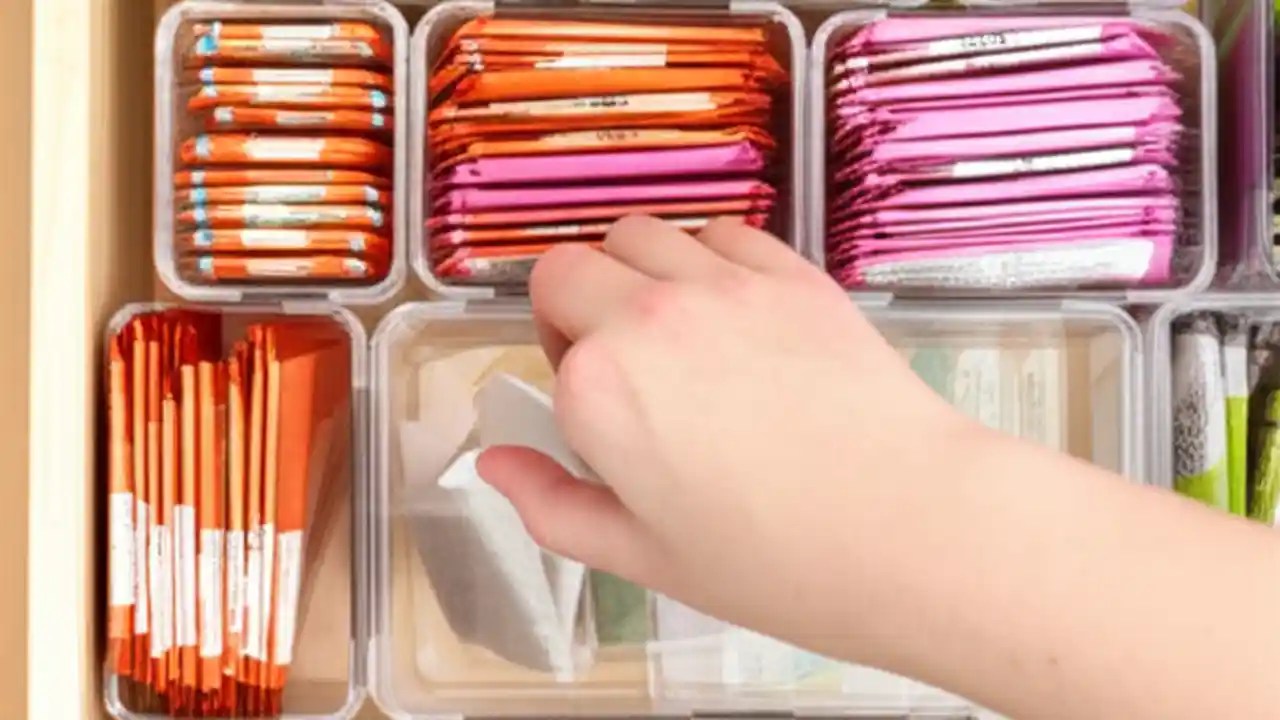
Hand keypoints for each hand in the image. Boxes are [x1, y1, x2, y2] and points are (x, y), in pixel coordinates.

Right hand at [477, 215, 989, 654]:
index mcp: (599, 386)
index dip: (566, 380)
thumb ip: (549, 504)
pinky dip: (707, 259)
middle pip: (570, 265)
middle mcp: (650, 314)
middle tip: (618, 365)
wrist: (912, 527)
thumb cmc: (781, 558)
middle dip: (575, 307)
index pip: (544, 344)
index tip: (604, 419)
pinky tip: (731, 316)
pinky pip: (722, 233)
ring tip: (672, 332)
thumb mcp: (640, 556)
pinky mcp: (791, 274)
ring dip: (634, 272)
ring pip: (640, 233)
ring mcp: (724, 285)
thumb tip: (496, 465)